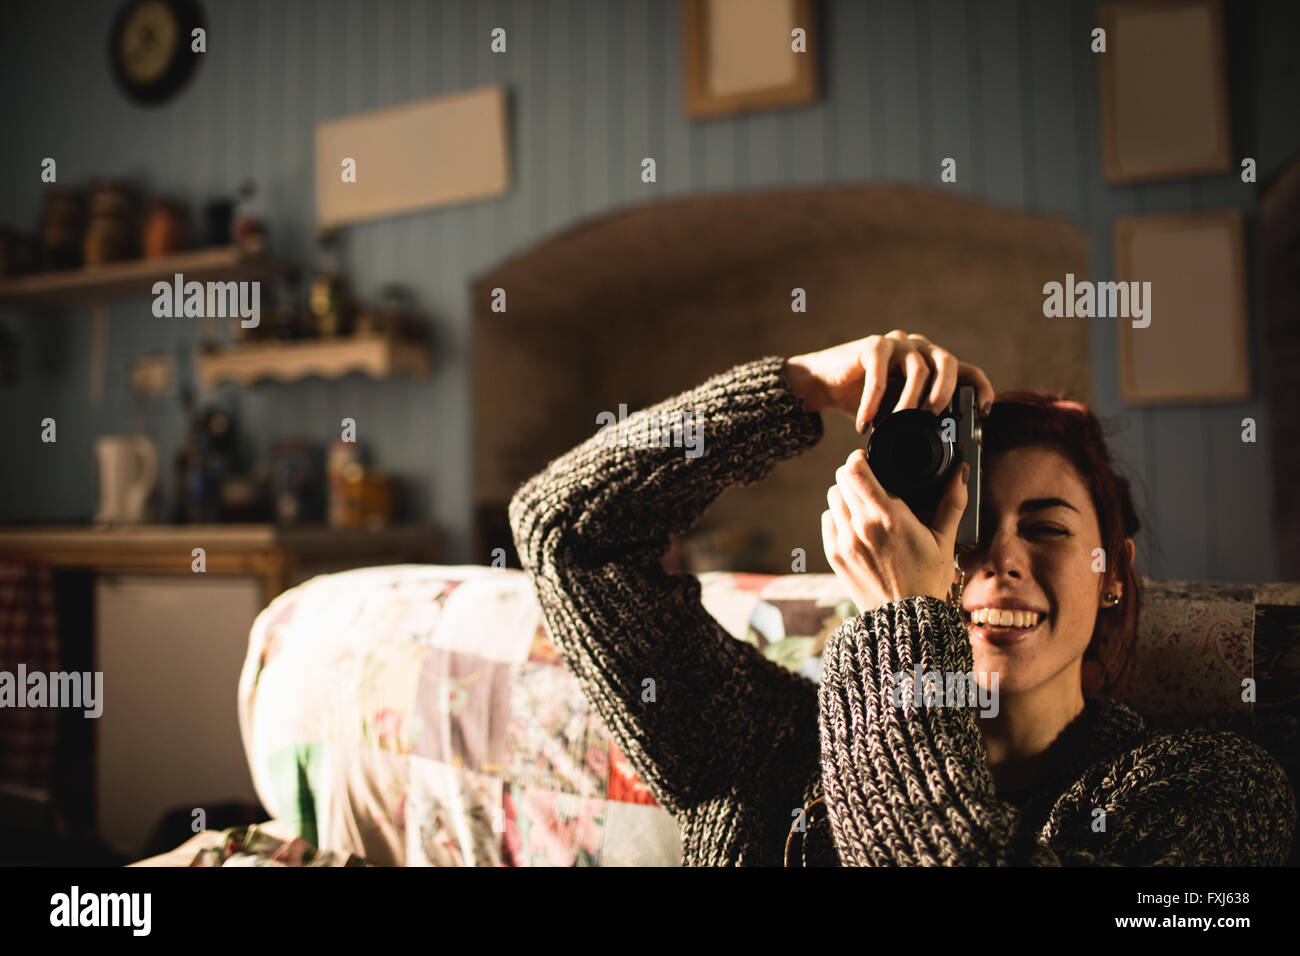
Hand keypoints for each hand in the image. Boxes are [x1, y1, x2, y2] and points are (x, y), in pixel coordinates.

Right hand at [783, 330, 994, 432]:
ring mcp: (898, 344)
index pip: (968, 371)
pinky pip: (880, 373)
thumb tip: (940, 449)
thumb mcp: (897, 411)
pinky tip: (864, 423)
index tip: (983, 412)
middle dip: (946, 392)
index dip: (981, 389)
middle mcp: (920, 349)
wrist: (823, 383)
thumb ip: (917, 418)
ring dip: (909, 401)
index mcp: (933, 365)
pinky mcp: (873, 345)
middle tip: (933, 417)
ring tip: (896, 424)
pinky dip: (873, 401)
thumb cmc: (864, 400)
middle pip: (947, 363)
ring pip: (918, 368)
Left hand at [823, 449, 968, 612]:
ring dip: (846, 496)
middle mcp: (861, 526)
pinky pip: (828, 520)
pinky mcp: (834, 555)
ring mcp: (844, 541)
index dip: (858, 459)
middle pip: (841, 480)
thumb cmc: (928, 580)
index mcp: (889, 517)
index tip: (868, 460)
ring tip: (865, 506)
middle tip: (870, 483)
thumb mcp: (945, 540)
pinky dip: (839, 517)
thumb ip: (952, 502)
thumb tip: (959, 473)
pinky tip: (857, 526)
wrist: (905, 620)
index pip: (854, 470)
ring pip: (833, 498)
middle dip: (855, 476)